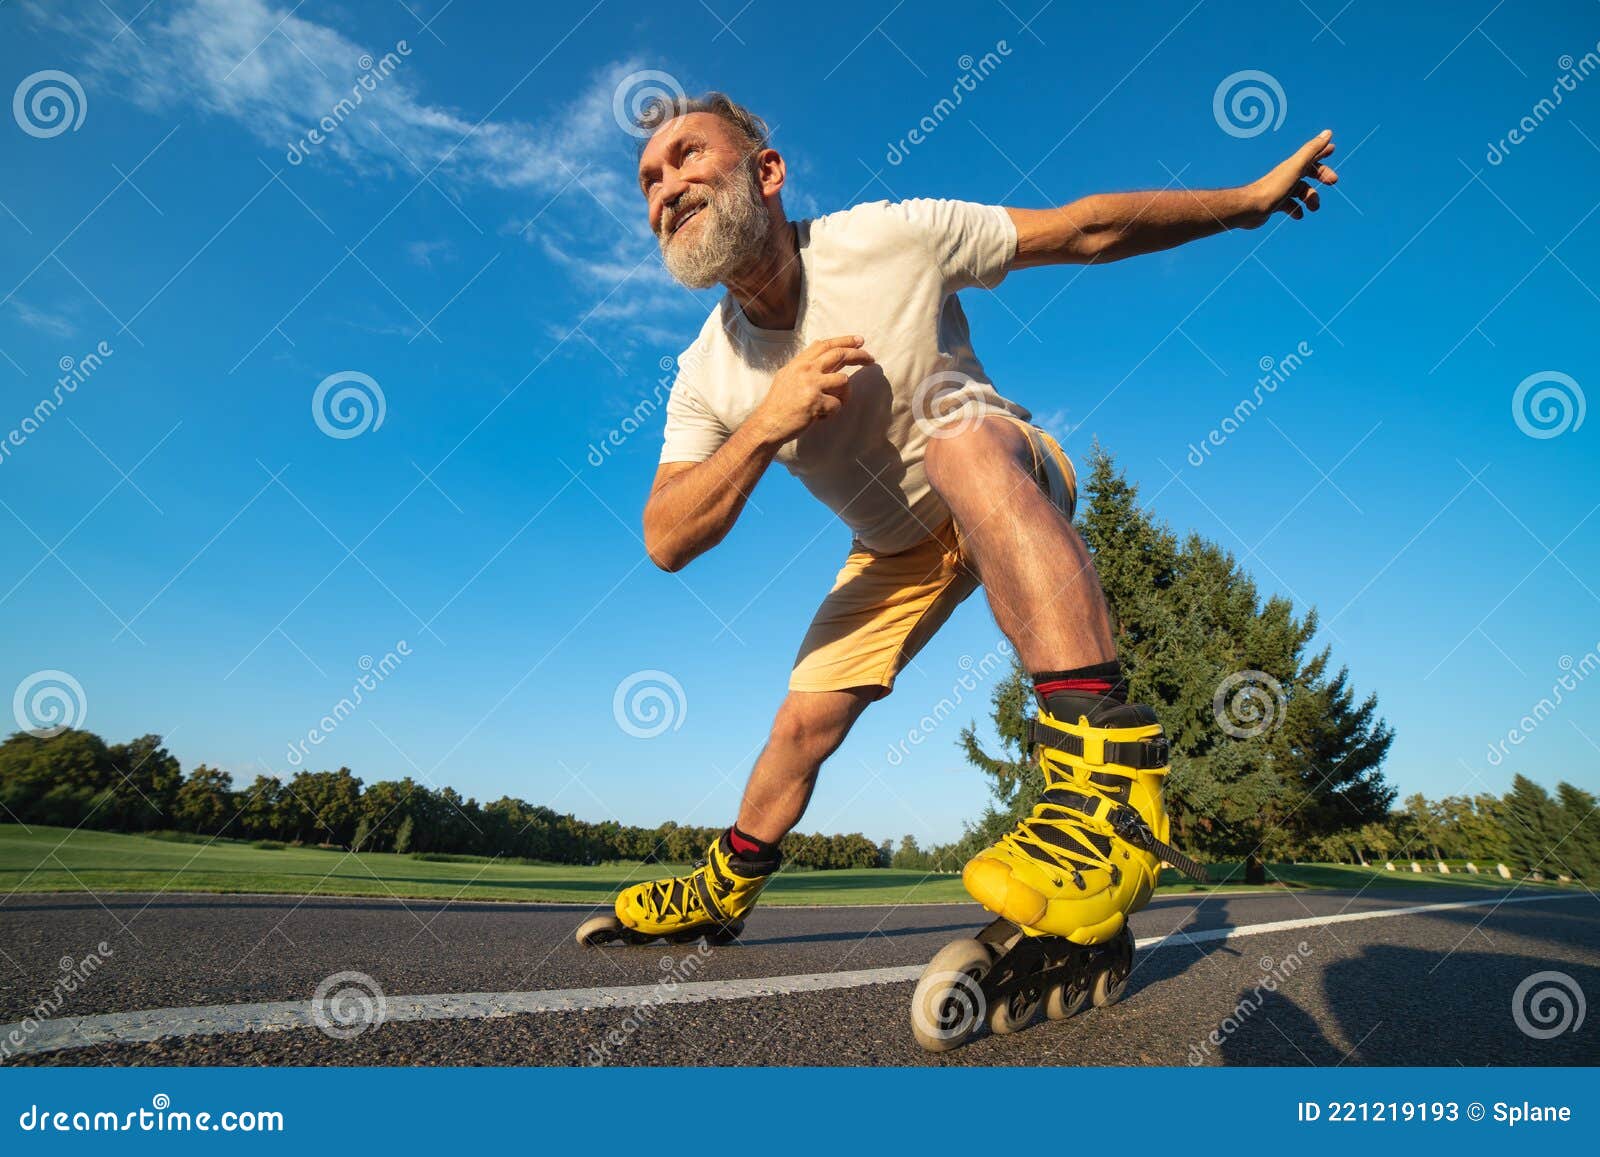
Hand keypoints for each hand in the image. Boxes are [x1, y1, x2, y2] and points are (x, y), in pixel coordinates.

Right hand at [751, 336, 874, 443]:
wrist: (768, 423)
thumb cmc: (779, 403)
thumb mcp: (787, 375)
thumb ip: (804, 362)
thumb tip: (820, 344)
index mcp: (799, 363)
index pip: (825, 344)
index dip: (845, 341)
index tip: (860, 341)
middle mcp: (806, 370)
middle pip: (840, 355)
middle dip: (859, 356)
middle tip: (871, 359)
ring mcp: (811, 385)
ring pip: (844, 381)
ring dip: (843, 395)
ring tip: (829, 405)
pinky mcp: (816, 402)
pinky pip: (838, 404)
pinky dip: (832, 412)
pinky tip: (818, 416)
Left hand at [1240, 129, 1338, 228]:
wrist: (1251, 208)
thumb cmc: (1275, 187)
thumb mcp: (1297, 167)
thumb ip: (1312, 150)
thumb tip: (1328, 132)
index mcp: (1292, 166)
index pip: (1310, 155)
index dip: (1322, 151)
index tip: (1333, 149)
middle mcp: (1286, 176)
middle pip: (1307, 173)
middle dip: (1321, 176)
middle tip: (1333, 182)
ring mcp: (1280, 190)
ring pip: (1300, 192)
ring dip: (1310, 198)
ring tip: (1313, 207)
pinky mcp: (1274, 204)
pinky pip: (1289, 206)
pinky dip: (1296, 210)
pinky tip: (1298, 215)